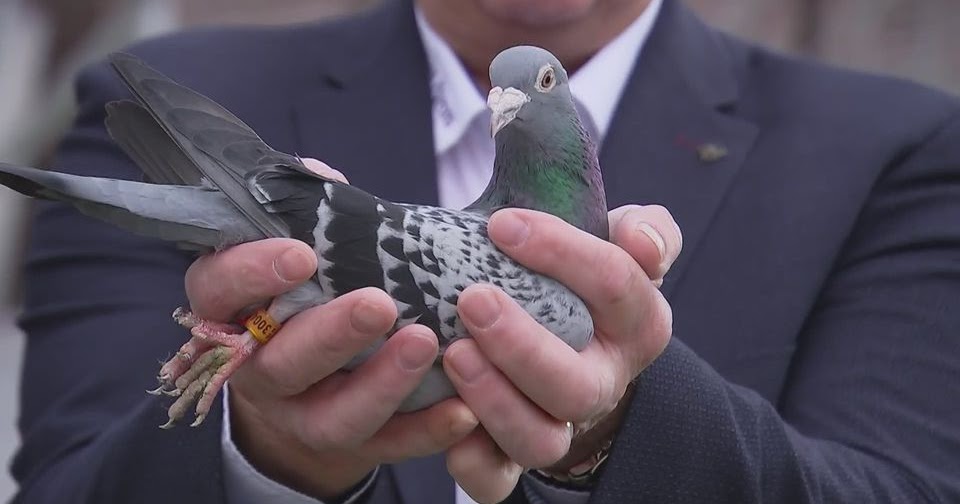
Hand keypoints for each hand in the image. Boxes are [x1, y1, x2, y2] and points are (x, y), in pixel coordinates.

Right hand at [185, 159, 477, 498]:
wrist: (304, 381)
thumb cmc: (306, 292)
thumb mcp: (296, 247)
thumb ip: (311, 214)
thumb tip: (325, 179)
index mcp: (232, 311)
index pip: (220, 290)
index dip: (252, 273)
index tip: (302, 255)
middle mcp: (258, 369)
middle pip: (281, 362)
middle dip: (330, 334)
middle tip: (379, 304)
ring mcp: (301, 415)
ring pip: (333, 417)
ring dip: (382, 384)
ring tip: (427, 342)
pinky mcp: (348, 446)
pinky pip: (385, 447)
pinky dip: (425, 431)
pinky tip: (465, 408)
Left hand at [443, 204, 681, 502]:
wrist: (568, 334)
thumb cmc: (582, 279)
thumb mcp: (621, 243)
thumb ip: (646, 232)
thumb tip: (641, 242)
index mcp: (637, 324)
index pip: (616, 287)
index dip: (561, 253)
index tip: (502, 224)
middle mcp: (603, 383)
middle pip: (576, 385)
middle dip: (523, 345)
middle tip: (473, 300)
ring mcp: (560, 424)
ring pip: (539, 439)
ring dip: (495, 401)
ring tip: (453, 353)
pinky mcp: (513, 454)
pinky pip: (498, 480)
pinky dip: (473, 463)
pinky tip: (447, 424)